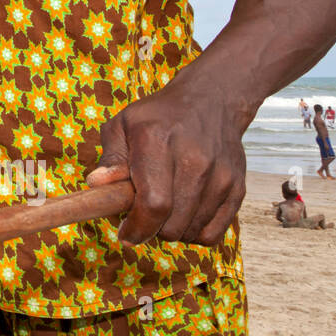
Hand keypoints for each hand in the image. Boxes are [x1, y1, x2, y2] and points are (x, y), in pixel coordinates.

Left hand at [89, 78, 250, 245]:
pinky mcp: (237, 188)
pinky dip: (194, 233)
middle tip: (141, 214)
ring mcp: (221, 176)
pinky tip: (183, 214)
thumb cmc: (157, 118)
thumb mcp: (123, 125)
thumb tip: (97, 184)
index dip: (137, 228)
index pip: (153, 203)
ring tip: (163, 209)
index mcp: (158, 141)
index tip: (125, 234)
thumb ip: (111, 158)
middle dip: (150, 230)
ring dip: (172, 231)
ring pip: (192, 232)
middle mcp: (194, 160)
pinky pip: (213, 234)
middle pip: (172, 224)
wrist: (211, 102)